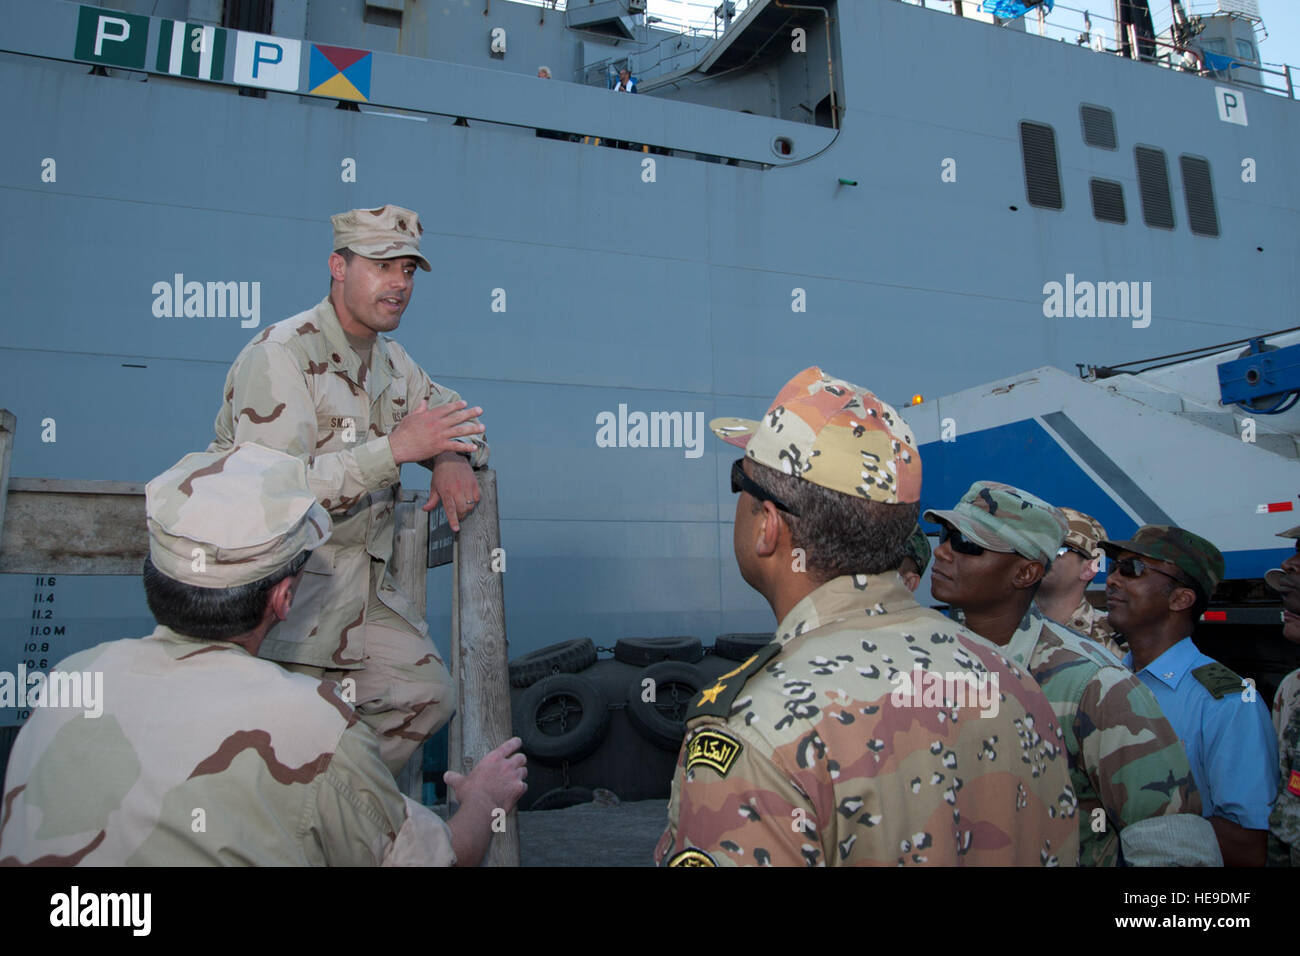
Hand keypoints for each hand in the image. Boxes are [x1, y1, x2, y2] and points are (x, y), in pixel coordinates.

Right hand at [387, 399, 484, 465]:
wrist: (398, 447)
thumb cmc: (403, 432)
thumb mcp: (410, 417)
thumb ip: (420, 409)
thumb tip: (424, 401)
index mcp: (430, 415)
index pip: (447, 408)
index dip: (457, 405)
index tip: (465, 403)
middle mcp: (437, 424)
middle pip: (457, 417)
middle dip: (470, 413)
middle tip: (480, 410)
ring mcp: (439, 435)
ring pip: (459, 431)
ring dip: (472, 429)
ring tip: (482, 427)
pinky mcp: (439, 447)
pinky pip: (455, 446)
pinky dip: (466, 447)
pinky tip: (475, 447)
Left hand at [424, 454, 479, 529]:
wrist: (451, 458)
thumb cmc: (441, 473)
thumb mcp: (434, 486)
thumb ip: (432, 500)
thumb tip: (425, 509)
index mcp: (446, 492)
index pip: (450, 509)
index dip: (453, 520)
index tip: (456, 529)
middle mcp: (457, 490)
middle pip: (462, 509)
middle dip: (461, 515)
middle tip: (458, 515)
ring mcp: (467, 486)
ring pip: (471, 505)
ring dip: (467, 509)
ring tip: (462, 506)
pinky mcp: (474, 483)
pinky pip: (477, 498)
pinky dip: (474, 501)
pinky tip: (468, 498)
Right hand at [444, 737, 527, 864]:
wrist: (480, 808)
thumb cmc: (471, 794)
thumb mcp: (460, 783)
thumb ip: (455, 778)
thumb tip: (447, 776)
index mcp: (493, 759)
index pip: (509, 745)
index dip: (515, 743)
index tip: (518, 742)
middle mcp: (506, 765)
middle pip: (521, 757)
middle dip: (520, 761)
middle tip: (517, 764)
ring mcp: (514, 776)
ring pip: (524, 771)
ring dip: (521, 774)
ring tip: (516, 779)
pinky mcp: (519, 789)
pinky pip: (524, 786)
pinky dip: (521, 789)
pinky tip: (516, 792)